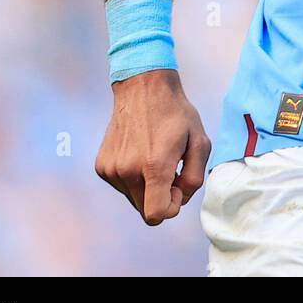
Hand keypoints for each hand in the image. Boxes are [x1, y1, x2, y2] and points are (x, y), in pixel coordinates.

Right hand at [95, 69, 210, 225]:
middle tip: (171, 169)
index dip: (171, 207)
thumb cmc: (176, 114)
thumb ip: (194, 177)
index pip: (156, 215)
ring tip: (154, 156)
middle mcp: (127, 170)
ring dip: (148, 186)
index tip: (177, 185)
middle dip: (161, 196)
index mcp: (154, 165)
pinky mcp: (102, 166)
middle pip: (146, 209)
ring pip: (134, 198)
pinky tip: (140, 152)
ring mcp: (111, 169)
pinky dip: (134, 177)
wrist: (142, 88)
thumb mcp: (200, 142)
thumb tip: (178, 198)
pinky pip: (122, 186)